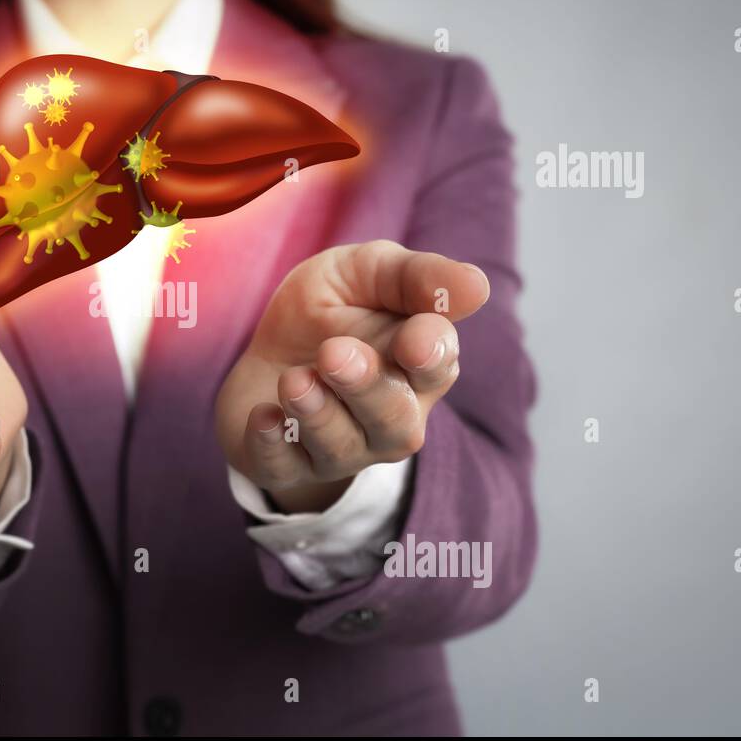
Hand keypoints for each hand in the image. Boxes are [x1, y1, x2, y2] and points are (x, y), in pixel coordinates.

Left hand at [215, 241, 489, 512]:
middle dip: (365, 388)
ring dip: (317, 414)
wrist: (268, 348)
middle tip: (334, 354)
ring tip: (294, 380)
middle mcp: (389, 418)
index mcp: (418, 367)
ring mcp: (340, 448)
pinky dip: (272, 446)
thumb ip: (415, 277)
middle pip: (393, 420)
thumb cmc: (332, 309)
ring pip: (341, 448)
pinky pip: (284, 468)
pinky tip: (264, 417)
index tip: (412, 341)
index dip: (429, 355)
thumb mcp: (367, 272)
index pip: (437, 367)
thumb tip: (476, 286)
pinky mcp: (287, 464)